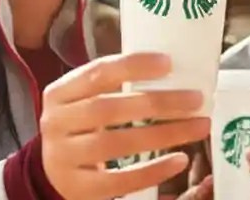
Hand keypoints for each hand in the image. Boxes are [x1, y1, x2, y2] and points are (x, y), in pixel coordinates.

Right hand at [41, 53, 211, 199]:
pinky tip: (179, 160)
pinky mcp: (79, 188)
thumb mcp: (83, 100)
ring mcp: (63, 158)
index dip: (133, 65)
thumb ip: (112, 85)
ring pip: (117, 143)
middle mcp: (56, 123)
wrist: (51, 172)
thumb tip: (169, 69)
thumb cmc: (80, 126)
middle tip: (195, 99)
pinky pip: (120, 180)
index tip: (168, 63)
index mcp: (59, 93)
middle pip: (110, 109)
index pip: (97, 72)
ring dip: (164, 134)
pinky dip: (153, 170)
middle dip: (158, 103)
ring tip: (198, 127)